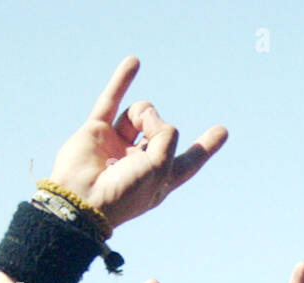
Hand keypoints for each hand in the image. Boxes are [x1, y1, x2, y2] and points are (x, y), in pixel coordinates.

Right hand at [48, 57, 227, 229]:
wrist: (81, 199)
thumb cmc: (124, 192)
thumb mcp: (160, 167)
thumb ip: (166, 135)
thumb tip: (147, 113)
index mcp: (161, 178)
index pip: (190, 160)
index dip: (206, 146)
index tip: (222, 131)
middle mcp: (141, 161)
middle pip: (163, 130)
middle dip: (159, 128)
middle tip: (146, 144)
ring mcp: (118, 145)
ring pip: (141, 115)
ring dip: (142, 114)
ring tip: (133, 125)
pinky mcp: (96, 131)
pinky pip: (111, 100)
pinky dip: (122, 81)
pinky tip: (135, 61)